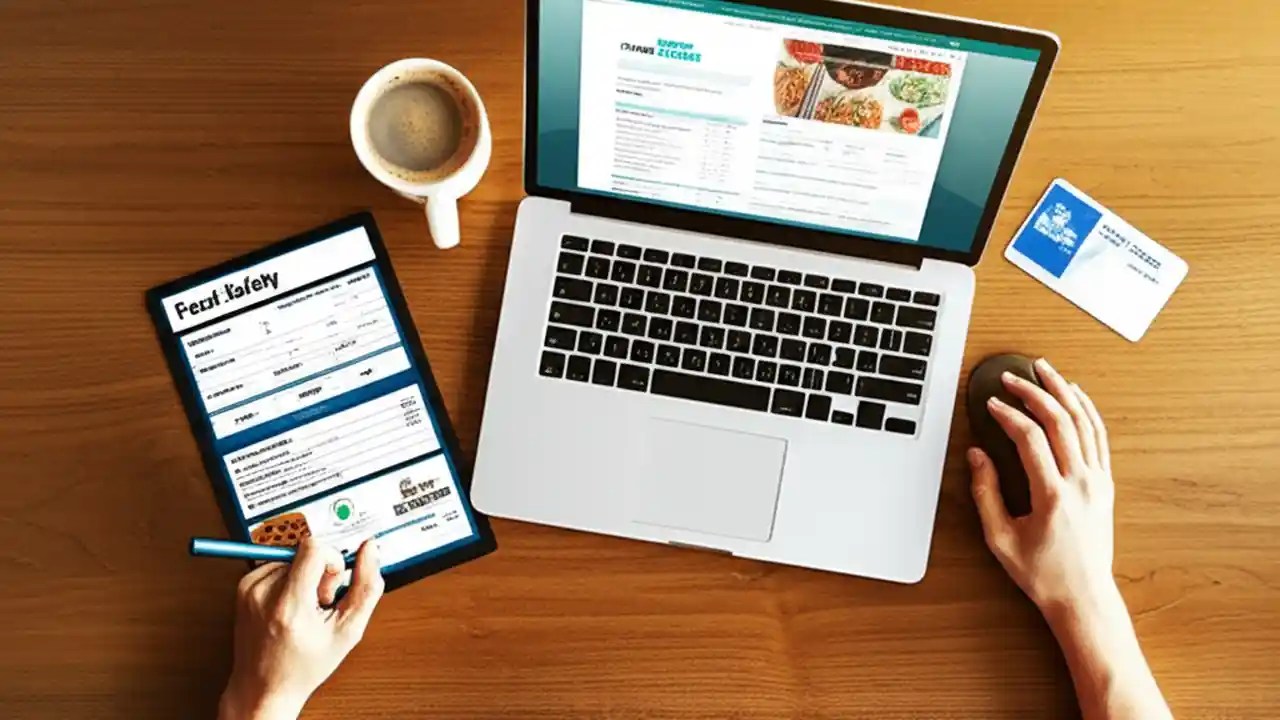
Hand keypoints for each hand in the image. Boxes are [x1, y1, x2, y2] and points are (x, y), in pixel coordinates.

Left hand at [218, 538, 384, 719]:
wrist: (264, 687)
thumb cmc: (303, 666)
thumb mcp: (348, 632)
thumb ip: (366, 586)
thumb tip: (369, 550)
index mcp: (289, 606)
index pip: (314, 548)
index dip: (333, 559)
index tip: (334, 582)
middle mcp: (263, 593)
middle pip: (305, 552)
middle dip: (320, 572)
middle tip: (320, 602)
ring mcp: (250, 589)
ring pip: (293, 557)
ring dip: (304, 577)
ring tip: (305, 607)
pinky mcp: (244, 586)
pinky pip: (276, 565)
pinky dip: (289, 581)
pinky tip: (291, 605)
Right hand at [969, 359, 1171, 718]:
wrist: (1083, 597)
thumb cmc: (1042, 573)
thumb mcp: (1000, 537)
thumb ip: (986, 492)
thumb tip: (977, 455)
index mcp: (1053, 496)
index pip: (1029, 439)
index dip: (1007, 415)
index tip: (991, 404)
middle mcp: (1082, 484)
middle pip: (1060, 422)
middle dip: (1034, 393)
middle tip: (1013, 377)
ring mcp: (1099, 482)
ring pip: (1085, 423)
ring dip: (1064, 392)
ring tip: (1046, 371)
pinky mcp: (1106, 485)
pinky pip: (1099, 437)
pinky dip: (1087, 411)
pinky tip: (1074, 396)